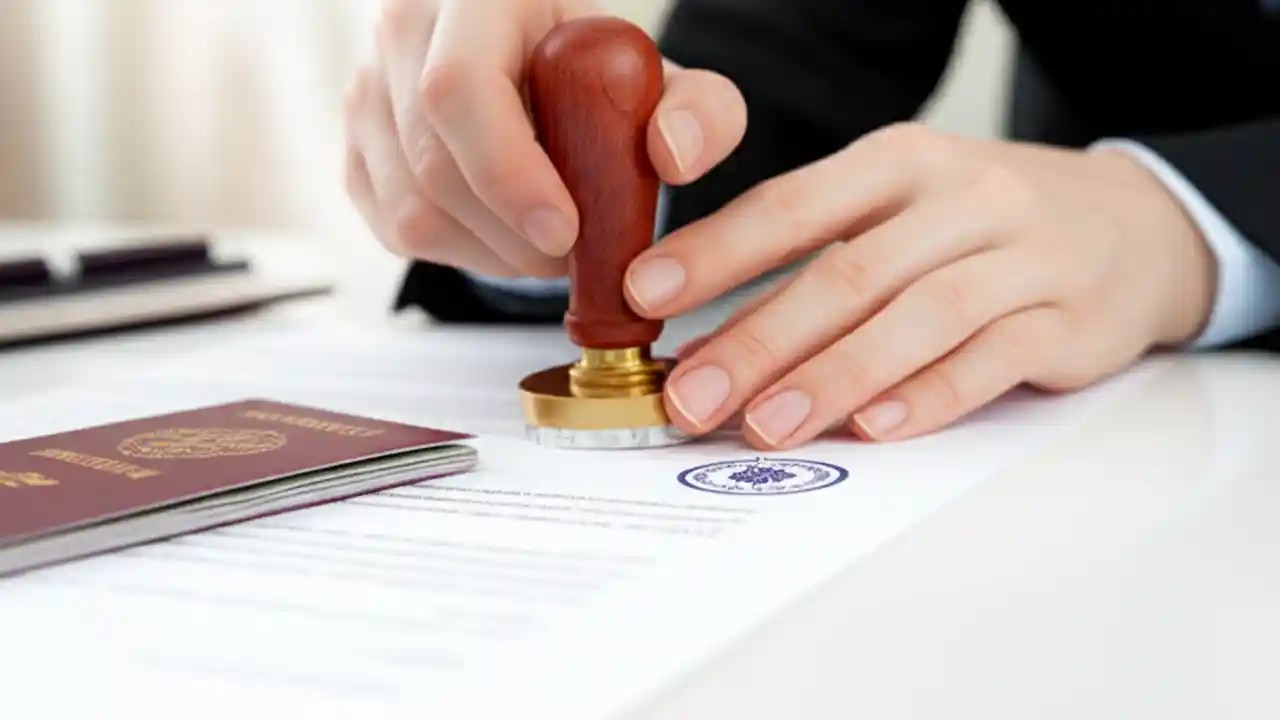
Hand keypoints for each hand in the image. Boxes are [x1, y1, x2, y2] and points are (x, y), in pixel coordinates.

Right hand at [344, 0, 746, 277]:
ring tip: (549, 245)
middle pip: (433, 165)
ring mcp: (366, 96)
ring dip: (492, 252)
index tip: (566, 230)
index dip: (507, 172)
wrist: (533, 65)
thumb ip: (700, 109)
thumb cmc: (595, 71)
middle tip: (575, 254)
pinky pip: (397, 230)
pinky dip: (463, 253)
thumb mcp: (660, 77)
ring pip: (411, 210)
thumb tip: (673, 157)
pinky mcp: (356, 154)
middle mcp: (401, 35)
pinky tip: (506, 236)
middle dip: (513, 234)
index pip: (458, 89)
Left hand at [626, 123, 1216, 447]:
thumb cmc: (982, 224)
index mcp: (899, 162)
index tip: (645, 291)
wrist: (1131, 223)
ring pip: (916, 316)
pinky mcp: (1067, 318)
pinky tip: (877, 428)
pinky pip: (993, 357)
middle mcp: (960, 198)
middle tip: (694, 395)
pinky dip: (932, 394)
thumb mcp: (900, 208)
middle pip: (846, 271)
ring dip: (834, 376)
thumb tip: (708, 339)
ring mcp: (1021, 255)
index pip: (791, 203)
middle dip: (759, 339)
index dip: (715, 249)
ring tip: (767, 425)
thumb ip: (815, 260)